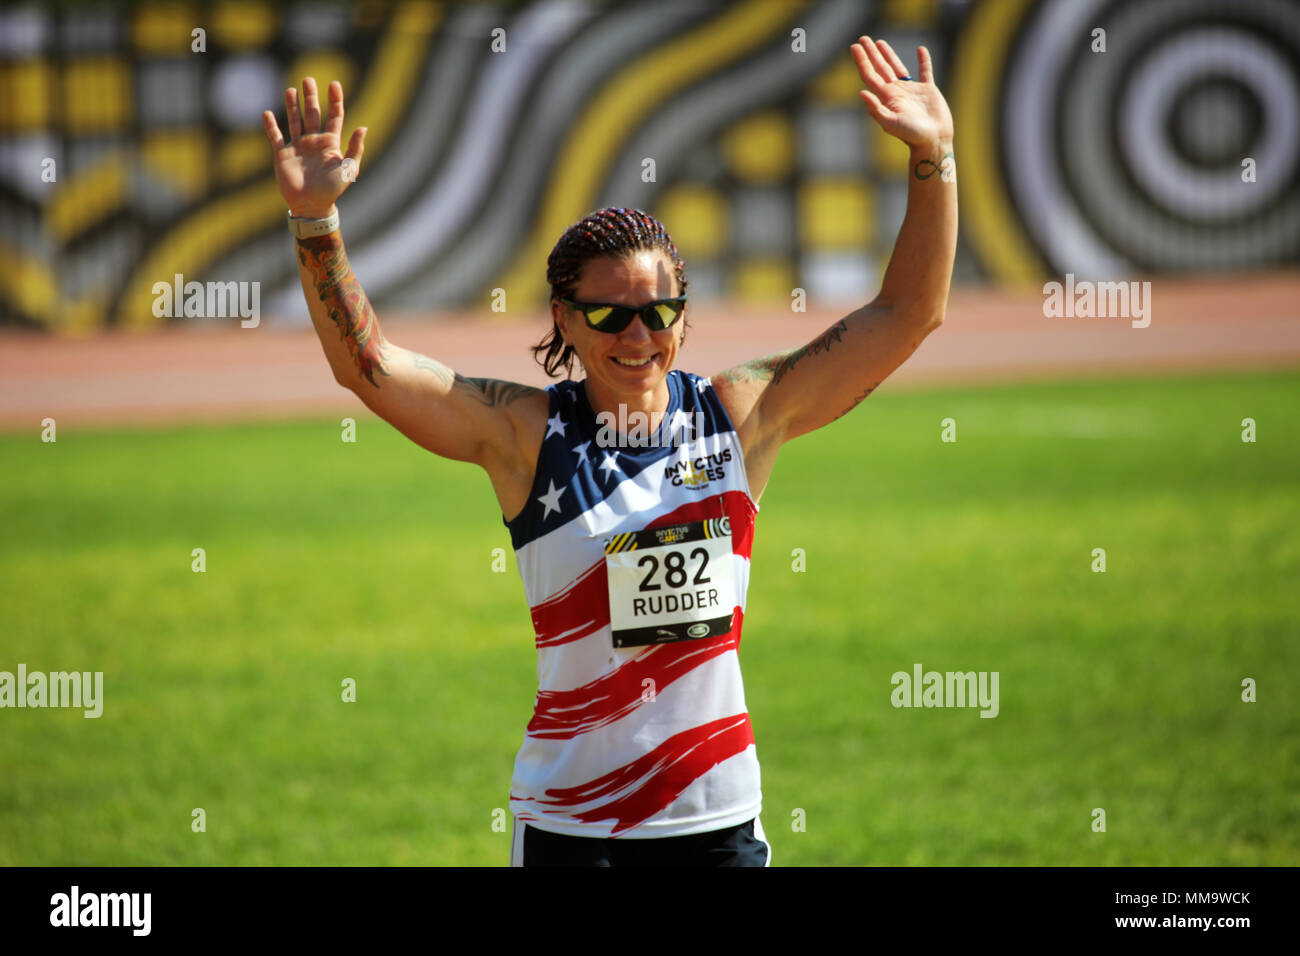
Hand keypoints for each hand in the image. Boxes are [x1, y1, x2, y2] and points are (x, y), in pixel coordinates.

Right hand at [262, 78, 365, 219]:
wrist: (311, 205)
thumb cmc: (332, 190)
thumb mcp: (348, 169)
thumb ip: (355, 149)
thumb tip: (363, 127)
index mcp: (330, 143)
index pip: (334, 116)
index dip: (335, 100)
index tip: (334, 83)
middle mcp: (314, 141)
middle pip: (313, 113)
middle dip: (311, 96)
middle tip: (308, 79)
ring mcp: (298, 147)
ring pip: (294, 120)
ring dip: (292, 105)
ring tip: (290, 89)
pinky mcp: (282, 154)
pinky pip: (275, 136)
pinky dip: (271, 126)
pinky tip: (267, 113)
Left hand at [851, 37, 953, 149]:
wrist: (934, 141)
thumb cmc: (912, 135)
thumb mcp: (891, 123)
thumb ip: (876, 109)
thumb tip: (861, 93)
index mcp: (886, 98)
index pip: (870, 75)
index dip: (862, 61)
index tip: (854, 46)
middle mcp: (896, 92)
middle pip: (880, 68)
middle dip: (871, 54)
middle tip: (862, 39)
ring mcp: (911, 91)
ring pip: (897, 67)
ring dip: (888, 55)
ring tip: (879, 42)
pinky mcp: (928, 90)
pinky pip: (925, 71)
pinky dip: (923, 60)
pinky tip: (921, 50)